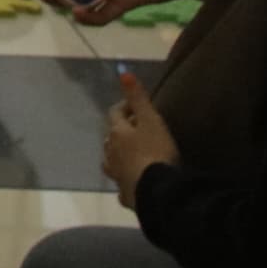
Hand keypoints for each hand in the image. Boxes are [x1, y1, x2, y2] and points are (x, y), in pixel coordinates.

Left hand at [101, 77, 177, 200]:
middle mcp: (111, 154)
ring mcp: (116, 175)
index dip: (124, 108)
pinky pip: (122, 186)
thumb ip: (138, 98)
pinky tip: (132, 185)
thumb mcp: (151, 120)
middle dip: (120, 132)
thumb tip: (123, 73)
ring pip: (111, 162)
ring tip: (129, 156)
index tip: (135, 106)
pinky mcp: (125, 195)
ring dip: (118, 157)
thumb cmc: (156, 151)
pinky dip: (126, 182)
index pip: (115, 114)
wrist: (156, 190)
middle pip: (110, 138)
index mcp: (117, 134)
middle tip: (135, 130)